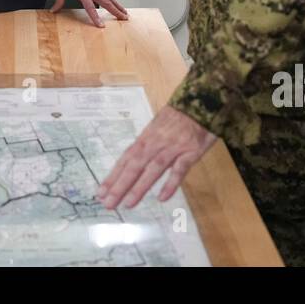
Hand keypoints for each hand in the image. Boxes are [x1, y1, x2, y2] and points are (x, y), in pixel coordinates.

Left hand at [50, 0, 128, 27]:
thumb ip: (59, 1)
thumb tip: (54, 10)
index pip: (90, 7)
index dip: (96, 17)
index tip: (101, 25)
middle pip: (106, 2)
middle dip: (115, 11)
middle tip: (123, 18)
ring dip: (118, 6)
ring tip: (124, 13)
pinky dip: (113, 0)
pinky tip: (117, 5)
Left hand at [97, 106, 217, 208]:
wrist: (203, 100)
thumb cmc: (179, 116)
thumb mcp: (158, 126)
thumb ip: (147, 144)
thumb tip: (132, 162)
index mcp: (146, 137)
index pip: (126, 159)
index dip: (113, 176)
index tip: (101, 192)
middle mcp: (156, 142)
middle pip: (135, 165)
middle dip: (120, 185)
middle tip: (108, 202)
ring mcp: (173, 147)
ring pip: (153, 168)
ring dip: (140, 186)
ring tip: (128, 203)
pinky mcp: (191, 151)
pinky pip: (179, 169)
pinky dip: (171, 183)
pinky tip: (162, 197)